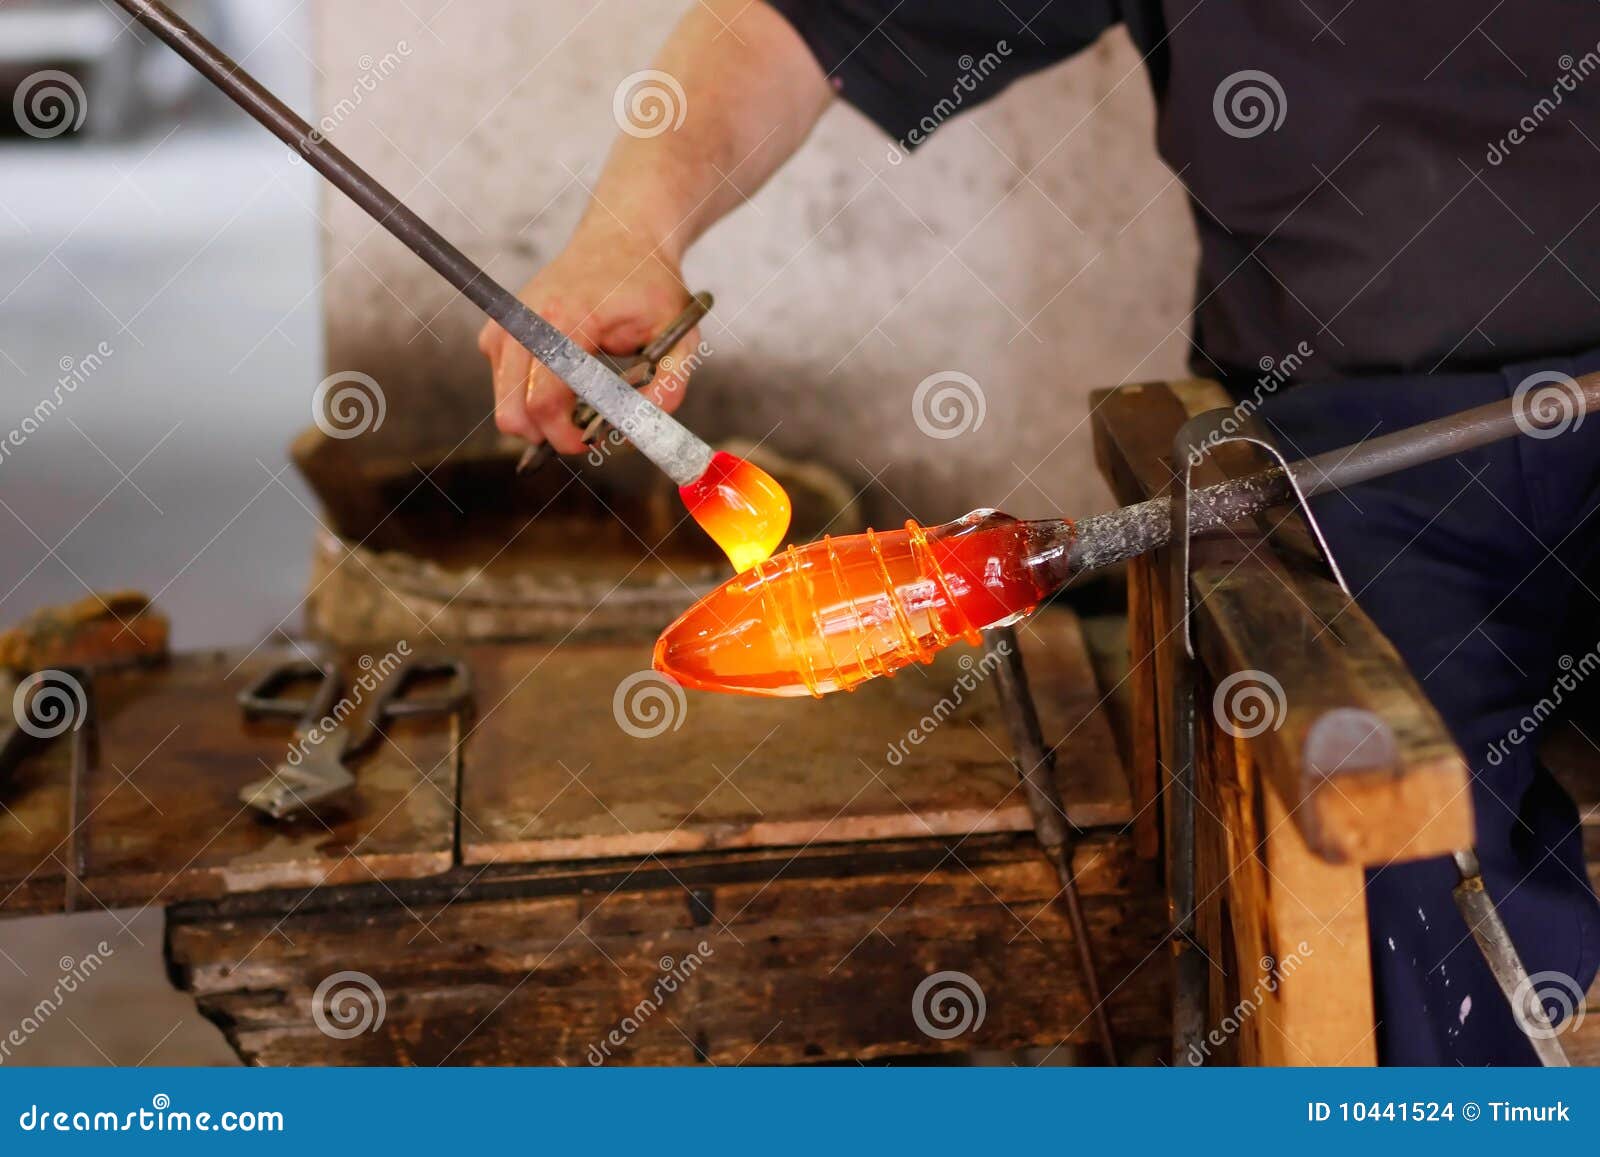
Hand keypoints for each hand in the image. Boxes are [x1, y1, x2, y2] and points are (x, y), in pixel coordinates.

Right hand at [478, 223, 697, 454]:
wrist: (620, 237)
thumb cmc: (651, 286)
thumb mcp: (680, 335)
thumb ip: (668, 387)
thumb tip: (635, 434)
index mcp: (567, 317)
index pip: (546, 400)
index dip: (568, 436)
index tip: (594, 443)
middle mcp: (525, 319)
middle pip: (514, 410)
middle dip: (550, 435)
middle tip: (586, 431)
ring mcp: (506, 324)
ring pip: (505, 404)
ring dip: (540, 419)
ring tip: (579, 403)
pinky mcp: (498, 329)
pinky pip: (503, 386)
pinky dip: (529, 397)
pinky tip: (562, 380)